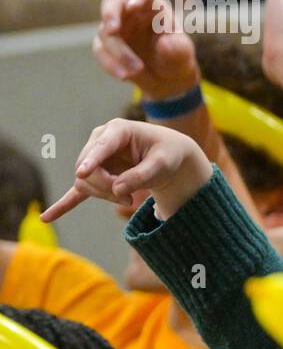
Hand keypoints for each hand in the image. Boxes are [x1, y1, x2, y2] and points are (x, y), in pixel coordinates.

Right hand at [42, 119, 211, 223]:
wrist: (168, 154)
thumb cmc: (167, 154)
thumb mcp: (163, 164)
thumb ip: (142, 175)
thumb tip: (118, 190)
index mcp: (117, 130)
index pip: (101, 147)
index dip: (92, 161)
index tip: (83, 172)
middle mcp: (100, 141)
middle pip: (89, 169)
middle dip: (107, 187)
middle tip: (131, 200)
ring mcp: (94, 157)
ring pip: (85, 183)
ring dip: (104, 196)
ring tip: (130, 200)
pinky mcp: (94, 174)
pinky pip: (76, 191)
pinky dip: (64, 205)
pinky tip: (47, 218)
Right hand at [94, 0, 198, 99]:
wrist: (166, 78)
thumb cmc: (177, 57)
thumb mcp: (183, 54)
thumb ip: (178, 47)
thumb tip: (165, 43)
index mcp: (153, 7)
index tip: (134, 6)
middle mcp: (131, 13)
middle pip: (112, 3)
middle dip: (110, 14)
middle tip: (112, 31)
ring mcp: (116, 28)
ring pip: (106, 33)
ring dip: (119, 53)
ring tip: (137, 71)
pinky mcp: (106, 45)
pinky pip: (100, 51)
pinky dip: (110, 64)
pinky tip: (124, 77)